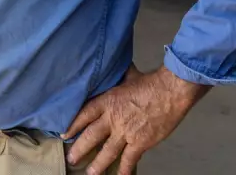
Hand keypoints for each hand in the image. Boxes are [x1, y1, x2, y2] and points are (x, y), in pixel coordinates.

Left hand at [65, 66, 208, 174]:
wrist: (170, 91)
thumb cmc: (150, 82)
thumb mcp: (128, 77)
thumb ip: (118, 79)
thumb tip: (114, 70)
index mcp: (108, 101)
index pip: (85, 114)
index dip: (73, 125)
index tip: (64, 134)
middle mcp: (113, 118)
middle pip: (91, 135)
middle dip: (79, 148)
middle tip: (71, 158)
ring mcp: (126, 132)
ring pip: (107, 151)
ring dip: (97, 164)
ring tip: (90, 173)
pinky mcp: (140, 143)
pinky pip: (129, 160)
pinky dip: (124, 170)